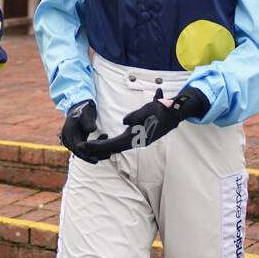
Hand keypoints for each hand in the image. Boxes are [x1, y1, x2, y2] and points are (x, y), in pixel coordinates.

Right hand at [60, 99, 108, 163]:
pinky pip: (84, 147)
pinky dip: (93, 147)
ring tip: (108, 152)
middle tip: (108, 155)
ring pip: (83, 151)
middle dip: (93, 156)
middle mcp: (69, 138)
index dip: (86, 156)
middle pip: (80, 152)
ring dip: (94, 152)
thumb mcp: (86, 113)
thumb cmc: (83, 108)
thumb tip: (92, 129)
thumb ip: (89, 122)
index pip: (77, 149)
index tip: (96, 160)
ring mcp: (72, 139)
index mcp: (70, 133)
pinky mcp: (76, 139)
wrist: (78, 104)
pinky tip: (103, 142)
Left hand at [83, 87, 211, 156]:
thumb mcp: (150, 108)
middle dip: (99, 149)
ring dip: (104, 148)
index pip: (116, 144)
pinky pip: (122, 143)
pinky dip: (111, 144)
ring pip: (118, 147)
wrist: (176, 113)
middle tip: (83, 148)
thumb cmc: (163, 109)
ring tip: (89, 147)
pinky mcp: (139, 137)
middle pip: (115, 148)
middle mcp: (138, 141)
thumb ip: (136, 115)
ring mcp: (139, 140)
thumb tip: (125, 121)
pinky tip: (103, 141)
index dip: (100, 145)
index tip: (88, 146)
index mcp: (139, 137)